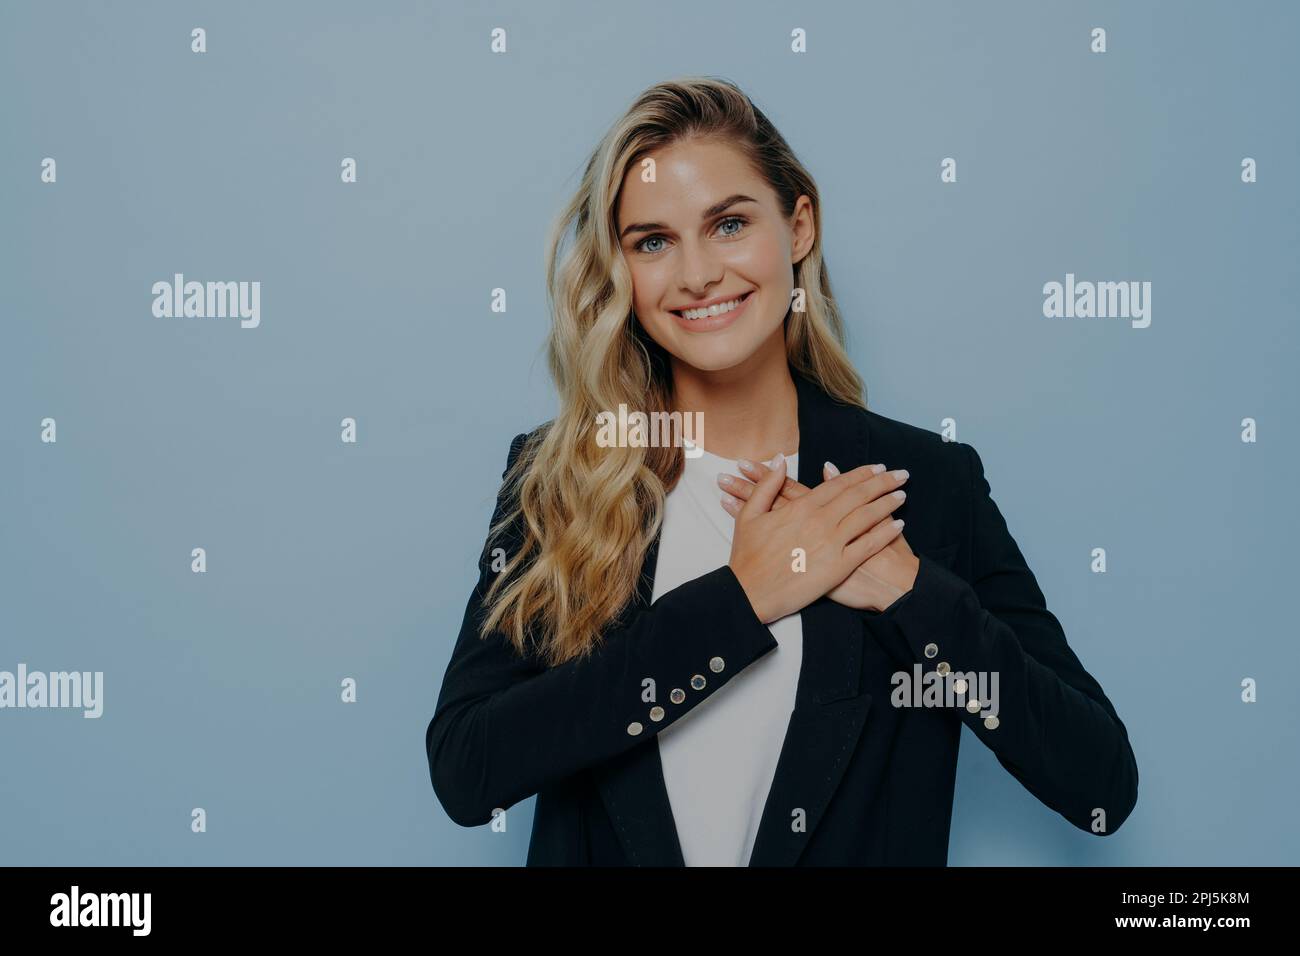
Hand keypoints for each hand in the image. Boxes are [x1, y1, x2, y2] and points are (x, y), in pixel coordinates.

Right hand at [719, 459, 919, 611]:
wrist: (750, 593)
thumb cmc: (747, 556)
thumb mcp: (749, 514)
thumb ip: (767, 485)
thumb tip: (779, 460)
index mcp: (801, 507)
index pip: (838, 483)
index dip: (860, 473)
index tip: (876, 467)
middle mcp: (821, 521)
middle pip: (859, 495)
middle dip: (882, 482)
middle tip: (900, 474)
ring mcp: (832, 543)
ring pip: (867, 516)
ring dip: (888, 503)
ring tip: (903, 494)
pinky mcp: (839, 566)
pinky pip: (868, 545)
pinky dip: (885, 533)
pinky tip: (898, 524)